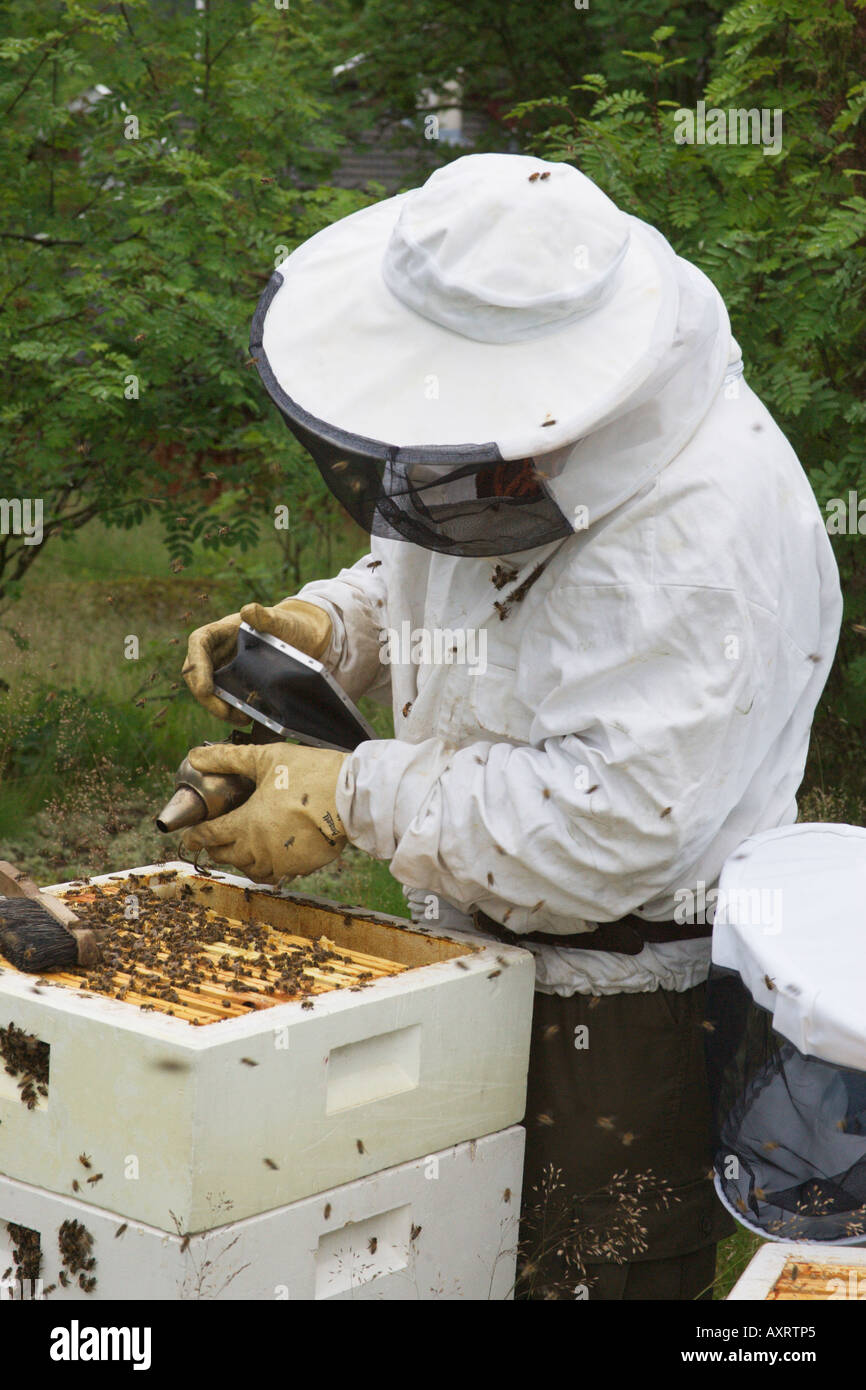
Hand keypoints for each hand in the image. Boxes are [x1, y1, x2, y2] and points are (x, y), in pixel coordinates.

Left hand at [180, 741, 347, 883]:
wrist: (353, 795)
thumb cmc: (310, 773)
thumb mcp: (266, 758)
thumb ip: (228, 759)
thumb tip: (195, 756)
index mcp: (247, 823)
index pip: (210, 835)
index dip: (196, 836)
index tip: (191, 837)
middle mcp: (260, 848)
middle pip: (227, 856)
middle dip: (217, 848)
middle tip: (215, 839)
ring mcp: (282, 860)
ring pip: (250, 869)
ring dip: (241, 859)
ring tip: (241, 847)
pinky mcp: (302, 866)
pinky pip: (276, 873)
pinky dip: (267, 866)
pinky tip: (270, 854)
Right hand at [182, 599, 331, 723]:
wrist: (303, 641)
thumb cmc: (288, 625)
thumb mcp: (280, 620)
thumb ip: (265, 616)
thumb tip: (248, 611)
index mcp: (220, 631)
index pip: (198, 644)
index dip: (197, 667)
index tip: (205, 688)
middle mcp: (216, 651)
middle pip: (197, 673)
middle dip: (207, 696)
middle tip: (225, 712)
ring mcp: (223, 668)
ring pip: (209, 690)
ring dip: (219, 708)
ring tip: (242, 718)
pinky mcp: (234, 684)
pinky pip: (225, 698)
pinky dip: (232, 710)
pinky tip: (247, 717)